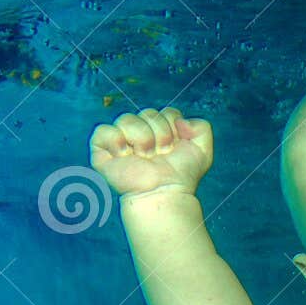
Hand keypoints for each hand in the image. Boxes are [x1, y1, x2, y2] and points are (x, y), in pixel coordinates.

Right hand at [89, 106, 213, 199]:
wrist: (165, 192)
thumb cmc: (182, 176)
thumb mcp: (203, 151)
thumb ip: (202, 127)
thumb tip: (179, 120)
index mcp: (162, 130)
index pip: (168, 112)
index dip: (173, 129)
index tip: (175, 148)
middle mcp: (141, 132)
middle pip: (149, 113)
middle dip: (160, 135)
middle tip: (160, 155)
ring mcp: (121, 140)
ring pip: (126, 118)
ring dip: (141, 139)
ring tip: (145, 157)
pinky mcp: (102, 151)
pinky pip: (103, 130)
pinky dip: (115, 141)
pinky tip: (125, 155)